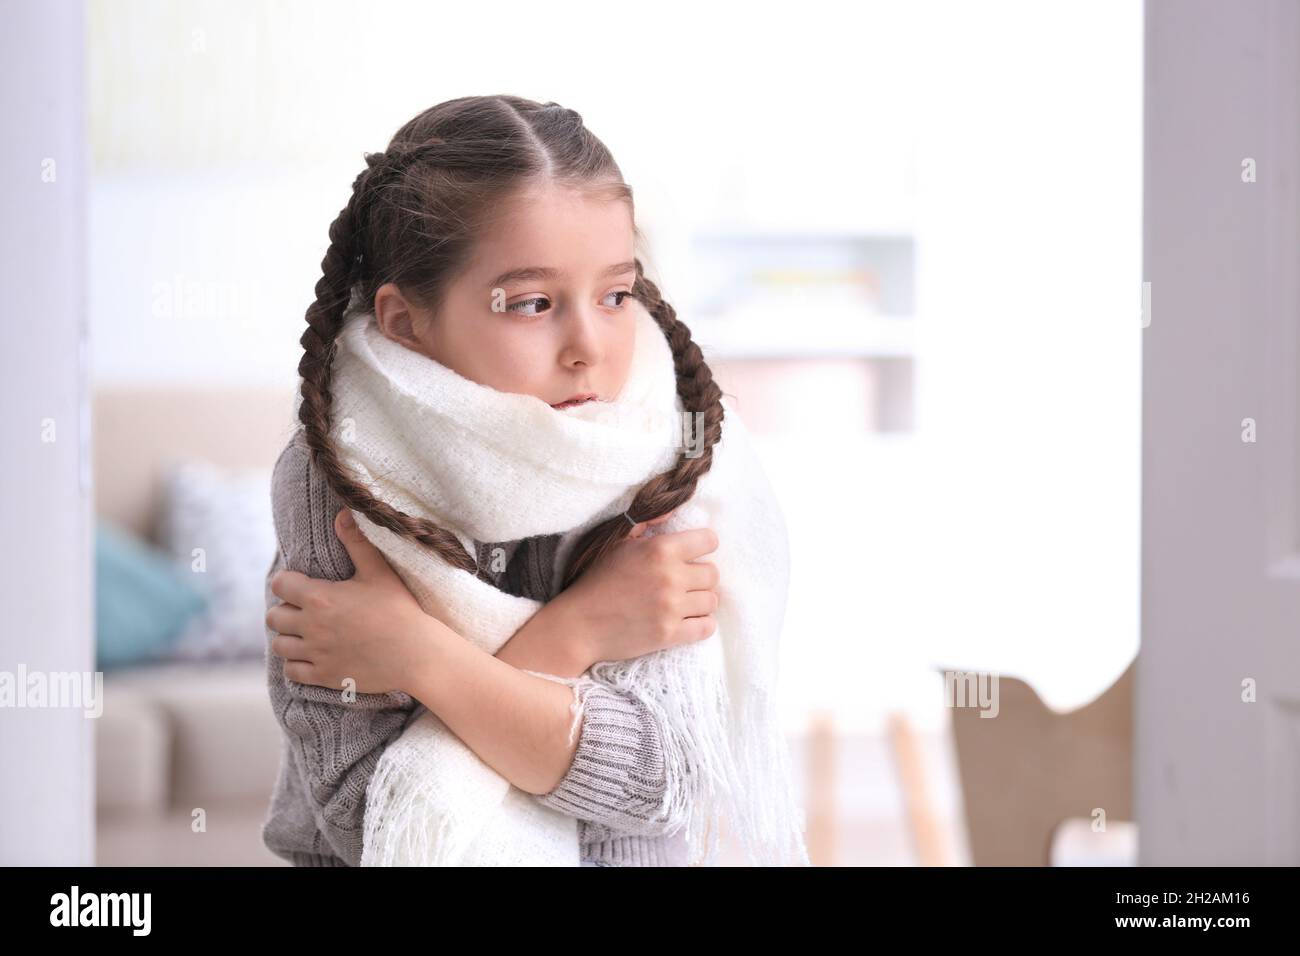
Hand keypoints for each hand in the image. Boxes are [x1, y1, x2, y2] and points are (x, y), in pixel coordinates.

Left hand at [266, 509, 438, 694]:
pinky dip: (296, 664)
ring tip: (304, 633)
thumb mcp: (379, 572)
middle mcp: (312, 626)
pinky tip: (311, 656)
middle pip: (274, 615)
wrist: (416, 654)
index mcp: (320, 598)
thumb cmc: (400, 610)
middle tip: (303, 609)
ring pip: (279, 645)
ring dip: (288, 637)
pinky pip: (292, 672)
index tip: (300, 584)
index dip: (288, 582)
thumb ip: (357, 543)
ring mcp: (316, 654)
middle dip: (285, 609)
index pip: (280, 584)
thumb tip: (342, 514)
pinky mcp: (324, 676)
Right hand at [557, 510, 720, 664]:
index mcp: (660, 549)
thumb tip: (671, 509)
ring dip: (700, 602)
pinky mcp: (670, 634)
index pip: (709, 541)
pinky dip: (701, 624)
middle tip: (684, 583)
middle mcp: (670, 576)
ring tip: (683, 602)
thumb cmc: (599, 581)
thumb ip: (648, 524)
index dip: (703, 547)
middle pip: (713, 574)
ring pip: (712, 601)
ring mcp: (671, 607)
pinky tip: (687, 620)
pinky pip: (707, 627)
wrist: (580, 624)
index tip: (693, 556)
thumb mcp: (620, 543)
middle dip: (700, 577)